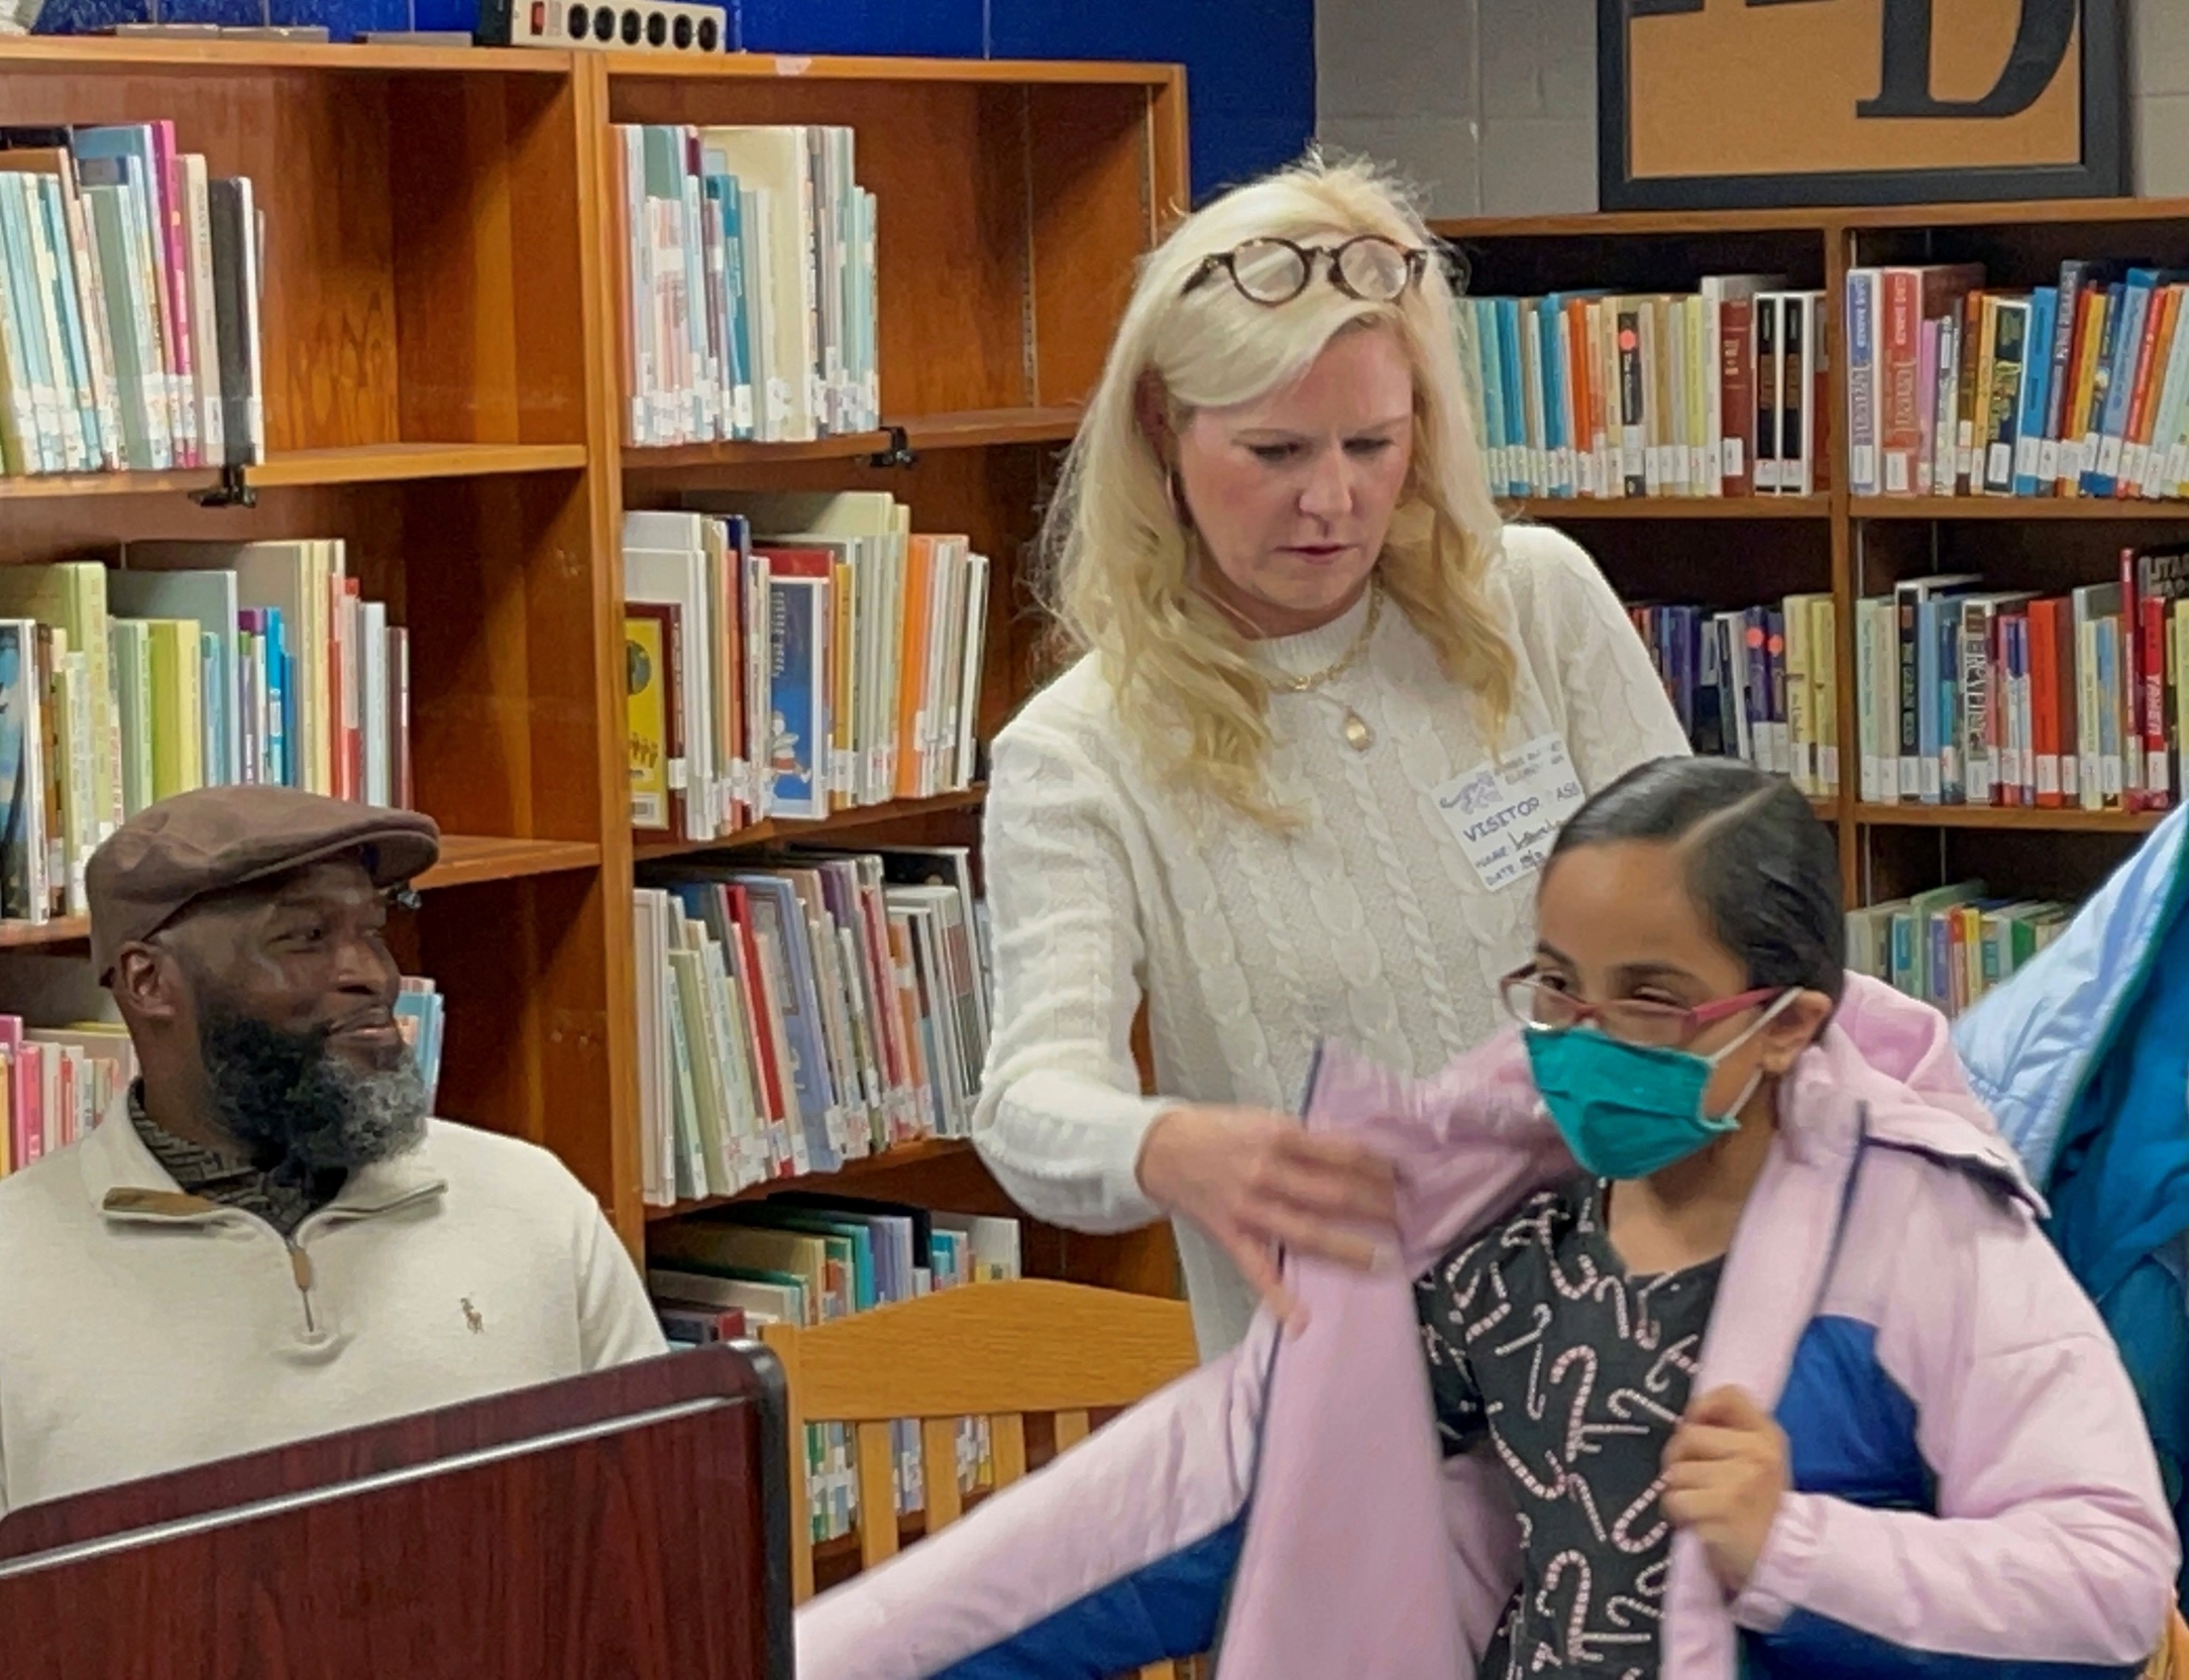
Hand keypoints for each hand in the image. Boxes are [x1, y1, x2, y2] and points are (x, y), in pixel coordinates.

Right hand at [1135, 1103, 1397, 1334]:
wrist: (1162, 1150)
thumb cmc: (1219, 1131)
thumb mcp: (1264, 1120)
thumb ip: (1303, 1141)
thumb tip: (1352, 1160)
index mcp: (1280, 1137)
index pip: (1344, 1154)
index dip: (1379, 1167)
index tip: (1405, 1178)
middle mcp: (1268, 1173)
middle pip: (1335, 1194)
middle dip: (1376, 1207)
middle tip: (1406, 1218)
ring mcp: (1250, 1209)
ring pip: (1308, 1233)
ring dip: (1349, 1249)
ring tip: (1384, 1261)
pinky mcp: (1232, 1236)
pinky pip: (1258, 1272)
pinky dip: (1279, 1299)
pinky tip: (1302, 1322)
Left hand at [1661, 1386, 1789, 1594]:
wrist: (1781, 1558)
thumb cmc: (1759, 1506)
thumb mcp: (1759, 1461)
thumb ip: (1731, 1434)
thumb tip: (1688, 1417)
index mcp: (1767, 1436)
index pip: (1730, 1395)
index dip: (1702, 1408)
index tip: (1697, 1428)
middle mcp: (1756, 1453)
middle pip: (1688, 1435)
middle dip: (1680, 1458)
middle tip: (1694, 1480)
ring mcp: (1739, 1481)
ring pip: (1676, 1471)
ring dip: (1679, 1491)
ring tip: (1702, 1505)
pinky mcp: (1720, 1510)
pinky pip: (1673, 1499)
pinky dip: (1676, 1513)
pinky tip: (1697, 1521)